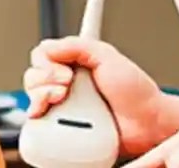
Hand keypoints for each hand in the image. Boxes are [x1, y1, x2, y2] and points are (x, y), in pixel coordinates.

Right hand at [25, 36, 170, 157]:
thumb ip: (77, 45)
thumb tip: (47, 47)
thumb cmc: (135, 91)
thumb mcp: (107, 56)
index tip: (65, 70)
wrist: (146, 123)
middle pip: (32, 78)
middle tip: (67, 85)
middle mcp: (66, 86)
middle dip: (44, 80)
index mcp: (74, 65)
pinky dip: (41, 122)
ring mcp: (64, 110)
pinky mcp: (64, 132)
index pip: (42, 57)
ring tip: (64, 100)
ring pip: (32, 101)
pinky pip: (39, 128)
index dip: (45, 62)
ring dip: (42, 99)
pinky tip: (55, 118)